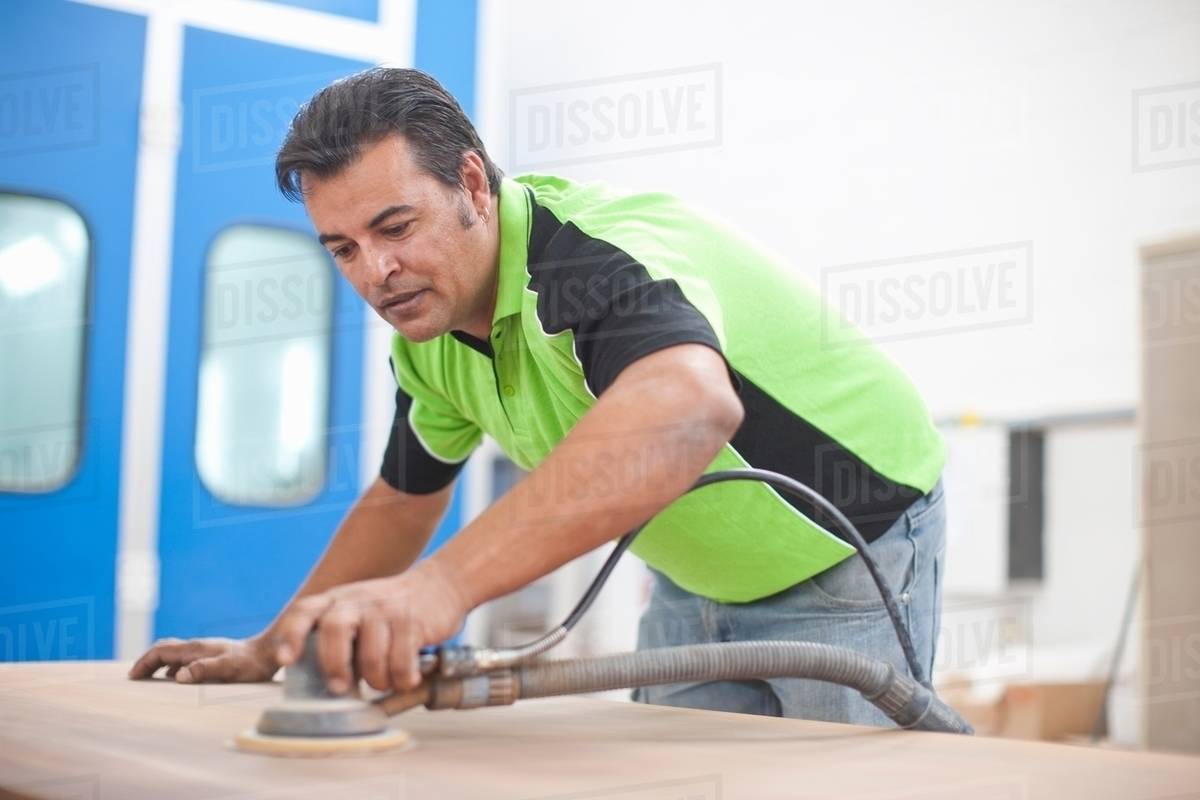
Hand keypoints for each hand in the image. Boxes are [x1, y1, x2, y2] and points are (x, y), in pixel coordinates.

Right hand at [127, 634, 279, 682]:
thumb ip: (205, 670)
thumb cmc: (251, 665)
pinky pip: (186, 659)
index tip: (132, 677)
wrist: (270, 652)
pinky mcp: (214, 655)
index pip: (161, 651)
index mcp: (196, 649)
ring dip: (159, 665)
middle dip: (147, 662)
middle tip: (134, 678)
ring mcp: (206, 650)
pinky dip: (173, 668)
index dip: (144, 662)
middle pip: (165, 649)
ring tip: (149, 681)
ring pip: (175, 654)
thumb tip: (179, 676)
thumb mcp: (228, 669)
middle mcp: (199, 646)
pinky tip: (177, 680)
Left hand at [271, 558, 469, 694]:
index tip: (285, 661)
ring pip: (371, 656)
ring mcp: (386, 609)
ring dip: (376, 680)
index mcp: (337, 600)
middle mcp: (358, 600)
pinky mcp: (413, 621)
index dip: (291, 636)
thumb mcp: (358, 613)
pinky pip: (401, 662)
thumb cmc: (390, 612)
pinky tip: (406, 679)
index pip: (304, 612)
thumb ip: (338, 640)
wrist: (440, 585)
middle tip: (340, 688)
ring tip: (383, 682)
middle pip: (334, 630)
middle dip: (334, 666)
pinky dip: (402, 679)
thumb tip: (320, 687)